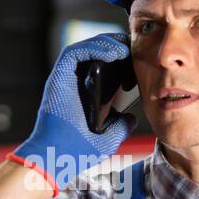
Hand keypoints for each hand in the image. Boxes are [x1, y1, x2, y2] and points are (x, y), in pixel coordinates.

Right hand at [9, 32, 136, 193]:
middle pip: (97, 52)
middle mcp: (75, 83)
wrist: (59, 156)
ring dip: (107, 43)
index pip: (104, 66)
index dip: (121, 58)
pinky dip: (95, 47)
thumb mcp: (109, 139)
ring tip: (126, 49)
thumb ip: (121, 127)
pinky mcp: (59, 75)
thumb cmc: (79, 150)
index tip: (138, 62)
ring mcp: (66, 78)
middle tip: (134, 50)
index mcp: (87, 94)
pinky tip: (113, 54)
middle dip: (117, 45)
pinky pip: (76, 51)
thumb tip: (132, 118)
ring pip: (86, 46)